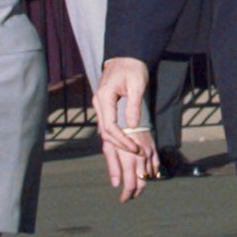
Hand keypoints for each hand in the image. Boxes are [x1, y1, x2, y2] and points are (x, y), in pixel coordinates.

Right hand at [95, 57, 156, 200]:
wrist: (126, 56)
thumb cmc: (132, 68)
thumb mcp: (137, 84)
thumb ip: (135, 105)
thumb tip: (133, 125)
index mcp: (104, 98)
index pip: (110, 126)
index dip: (122, 140)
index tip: (134, 150)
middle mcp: (100, 105)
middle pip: (105, 135)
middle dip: (115, 155)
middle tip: (122, 176)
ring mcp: (102, 109)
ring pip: (104, 137)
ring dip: (111, 156)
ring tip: (115, 179)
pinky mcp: (107, 111)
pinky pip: (109, 132)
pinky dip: (113, 146)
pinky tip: (116, 160)